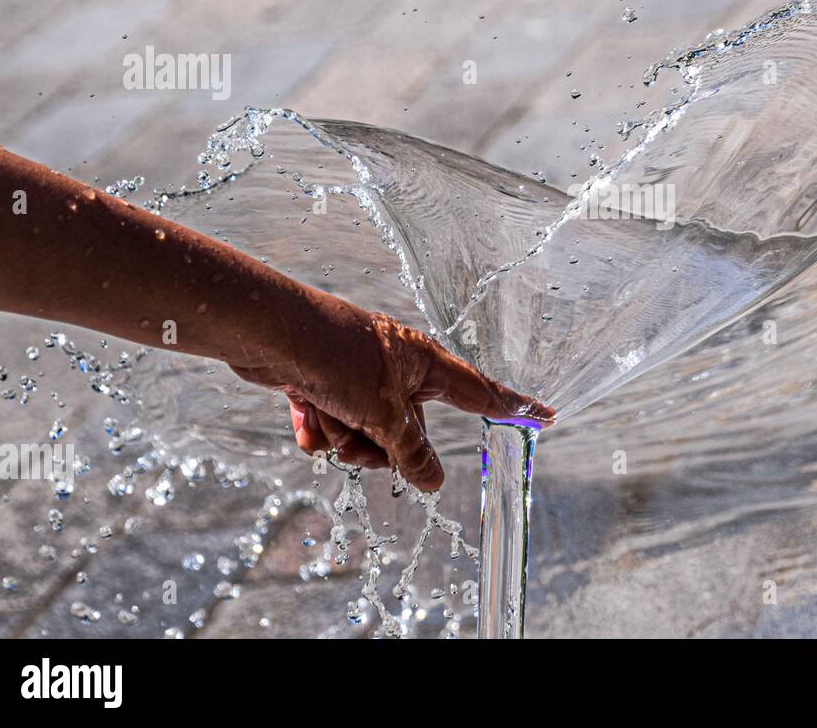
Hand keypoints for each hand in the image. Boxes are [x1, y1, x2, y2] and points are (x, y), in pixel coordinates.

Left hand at [229, 309, 552, 489]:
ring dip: (348, 439)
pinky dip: (321, 427)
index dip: (515, 407)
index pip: (483, 392)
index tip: (546, 415)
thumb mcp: (383, 415)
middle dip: (383, 447)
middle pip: (411, 430)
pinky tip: (305, 417)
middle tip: (360, 440)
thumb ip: (411, 452)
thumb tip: (433, 482)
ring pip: (369, 433)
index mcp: (426, 365)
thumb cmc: (336, 359)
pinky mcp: (327, 382)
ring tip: (328, 423)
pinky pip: (335, 423)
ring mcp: (361, 375)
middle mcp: (398, 369)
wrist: (270, 333)